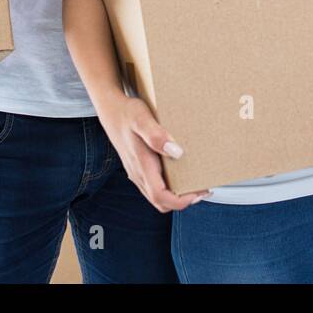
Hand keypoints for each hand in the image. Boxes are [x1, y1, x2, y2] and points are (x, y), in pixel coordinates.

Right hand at [98, 95, 208, 212]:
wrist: (111, 110)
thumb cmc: (127, 113)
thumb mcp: (142, 119)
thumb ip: (156, 136)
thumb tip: (177, 153)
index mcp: (142, 165)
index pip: (160, 196)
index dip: (181, 200)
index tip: (199, 191)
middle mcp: (138, 173)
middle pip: (160, 202)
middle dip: (182, 201)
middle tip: (202, 190)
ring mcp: (137, 172)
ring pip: (156, 197)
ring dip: (176, 196)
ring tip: (194, 184)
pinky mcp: (138, 168)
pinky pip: (154, 187)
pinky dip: (168, 188)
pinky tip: (179, 174)